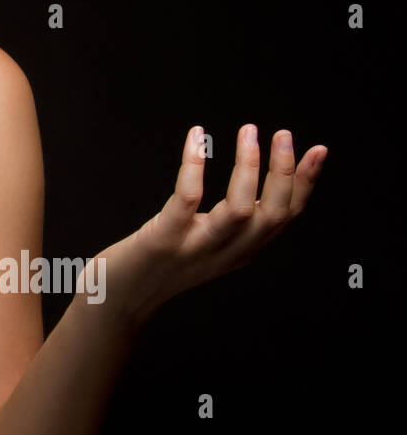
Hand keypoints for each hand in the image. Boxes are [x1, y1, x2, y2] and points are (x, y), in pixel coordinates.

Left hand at [93, 124, 326, 327]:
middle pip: (272, 214)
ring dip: (249, 168)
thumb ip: (229, 225)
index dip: (304, 184)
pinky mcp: (163, 240)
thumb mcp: (205, 246)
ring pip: (239, 209)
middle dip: (284, 172)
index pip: (284, 218)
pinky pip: (187, 200)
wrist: (117, 301)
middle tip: (283, 133)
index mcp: (240, 251)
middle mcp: (226, 253)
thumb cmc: (157, 265)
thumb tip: (251, 182)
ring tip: (249, 132)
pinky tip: (197, 137)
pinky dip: (194, 166)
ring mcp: (196, 248)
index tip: (318, 150)